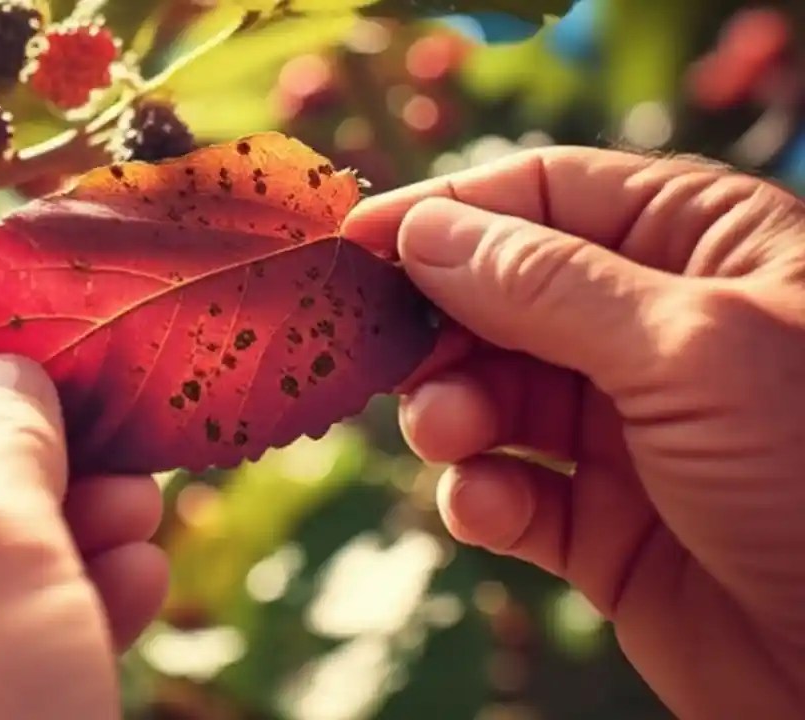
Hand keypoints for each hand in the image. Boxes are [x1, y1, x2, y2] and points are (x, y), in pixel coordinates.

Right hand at [342, 147, 804, 719]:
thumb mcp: (688, 348)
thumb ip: (544, 285)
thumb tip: (423, 230)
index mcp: (703, 246)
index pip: (545, 196)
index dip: (448, 213)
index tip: (356, 241)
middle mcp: (656, 329)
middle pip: (500, 296)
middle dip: (442, 328)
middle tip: (394, 358)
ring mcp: (626, 428)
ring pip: (490, 394)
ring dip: (450, 412)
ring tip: (446, 435)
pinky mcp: (602, 522)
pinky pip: (509, 489)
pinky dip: (481, 496)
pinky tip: (487, 509)